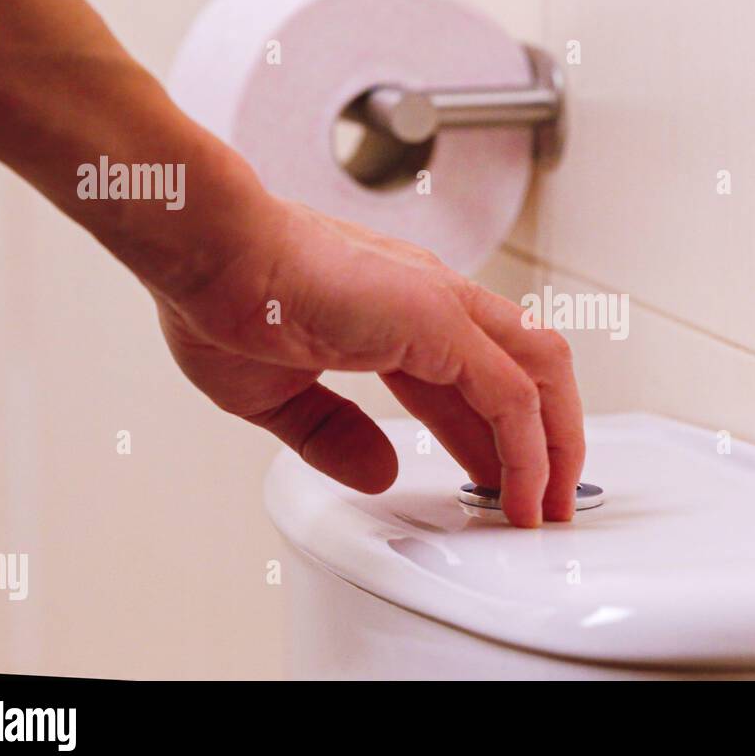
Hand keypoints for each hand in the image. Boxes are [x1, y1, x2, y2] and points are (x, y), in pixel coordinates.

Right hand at [154, 197, 584, 526]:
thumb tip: (381, 472)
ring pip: (540, 376)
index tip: (499, 483)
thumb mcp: (276, 395)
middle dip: (545, 442)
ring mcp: (442, 305)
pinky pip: (511, 396)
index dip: (492, 439)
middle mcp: (433, 302)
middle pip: (524, 372)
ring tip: (547, 506)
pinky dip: (527, 450)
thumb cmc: (218, 296)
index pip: (472, 382)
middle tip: (543, 502)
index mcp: (397, 312)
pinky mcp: (440, 319)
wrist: (200, 248)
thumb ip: (332, 434)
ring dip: (554, 446)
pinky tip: (521, 492)